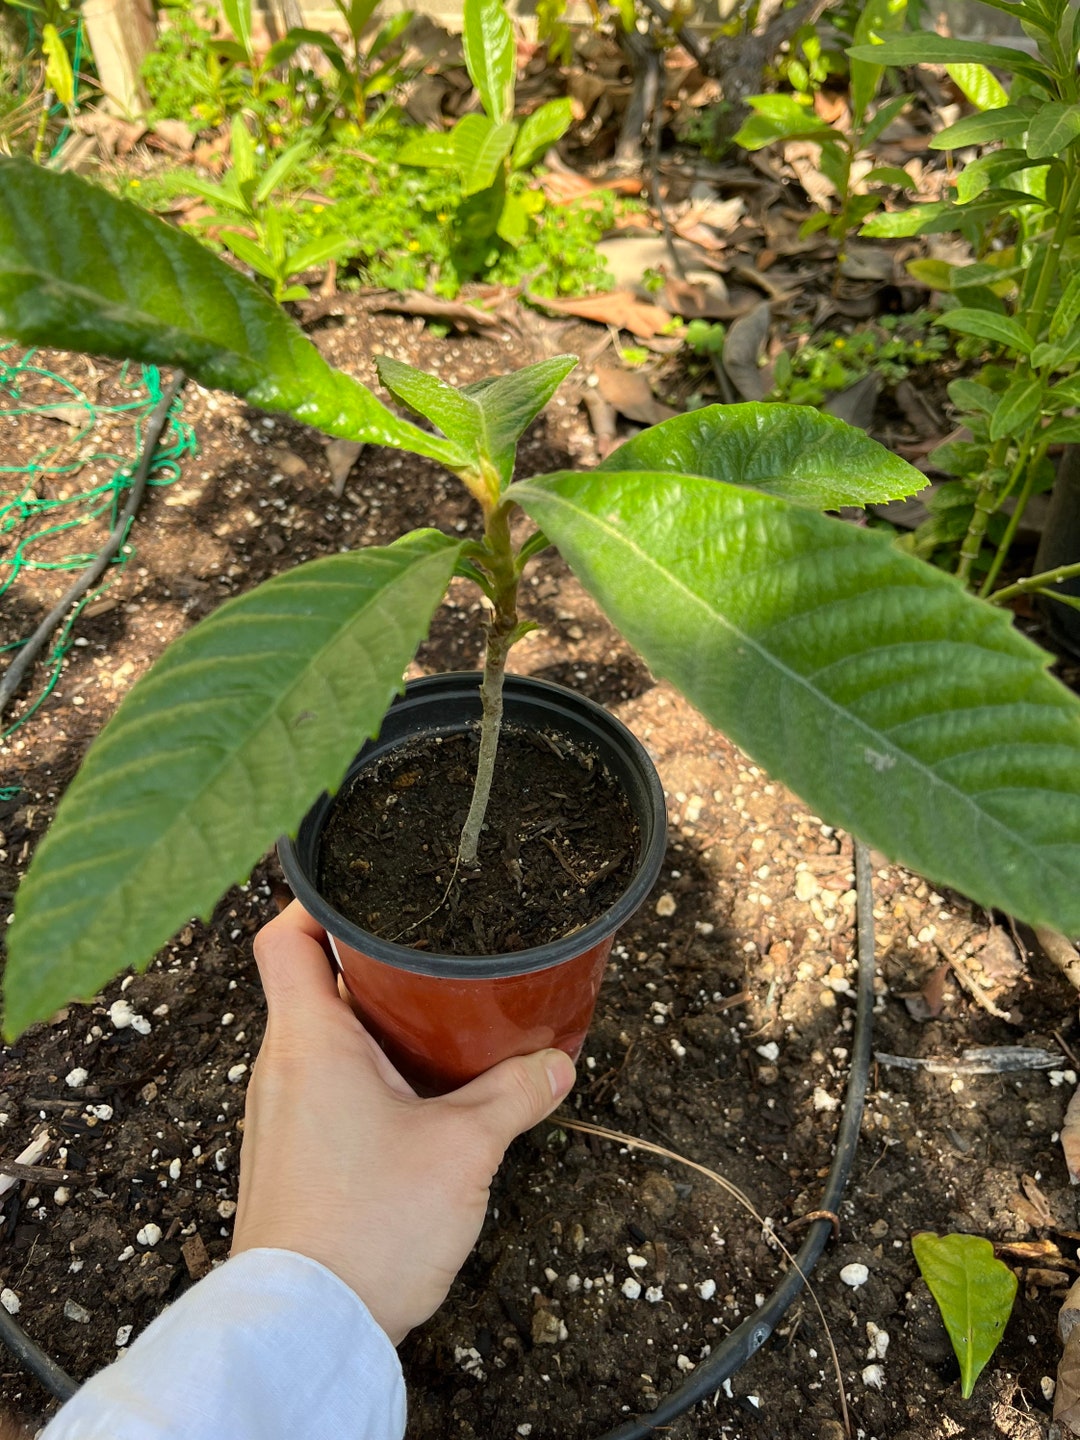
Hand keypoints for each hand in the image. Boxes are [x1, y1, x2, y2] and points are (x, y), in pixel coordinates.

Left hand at [231, 901, 575, 1343]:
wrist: (311, 1327)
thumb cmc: (368, 1227)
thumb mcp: (463, 1150)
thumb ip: (513, 1095)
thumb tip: (555, 1064)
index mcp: (309, 1040)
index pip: (285, 938)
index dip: (318, 900)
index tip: (363, 886)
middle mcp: (282, 1068)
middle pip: (313, 984)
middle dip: (375, 968)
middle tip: (432, 957)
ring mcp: (280, 1115)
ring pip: (323, 1041)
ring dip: (376, 1029)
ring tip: (438, 1026)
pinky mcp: (291, 1157)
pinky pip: (323, 1090)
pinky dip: (367, 1079)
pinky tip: (418, 1101)